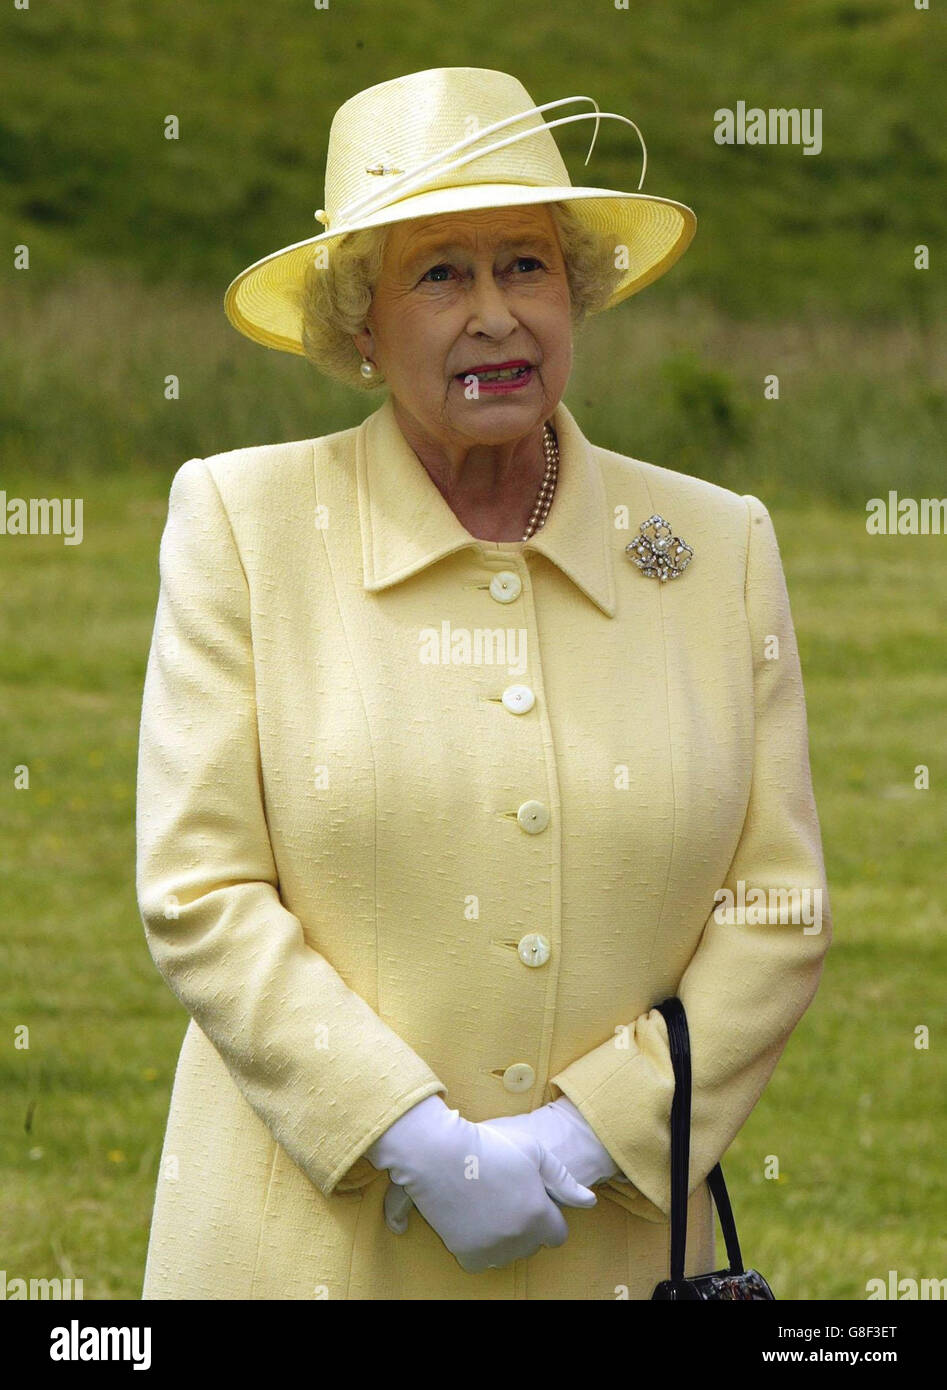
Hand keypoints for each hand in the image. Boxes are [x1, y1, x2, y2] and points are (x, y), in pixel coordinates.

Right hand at [364, 1095, 597, 1272]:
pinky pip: (482, 1261)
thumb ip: (564, 1180)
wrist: (439, 1154)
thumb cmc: (488, 1145)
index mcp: (538, 1214)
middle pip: (533, 1244)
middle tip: (507, 1196)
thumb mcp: (534, 1151)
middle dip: (526, 1225)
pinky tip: (473, 1220)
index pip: (558, 1235)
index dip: (549, 1217)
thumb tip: (589, 1201)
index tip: (533, 1201)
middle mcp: (518, 1238)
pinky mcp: (467, 1254)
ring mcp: (491, 1249)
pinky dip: (479, 1246)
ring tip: (489, 1205)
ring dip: (504, 1237)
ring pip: (508, 1254)